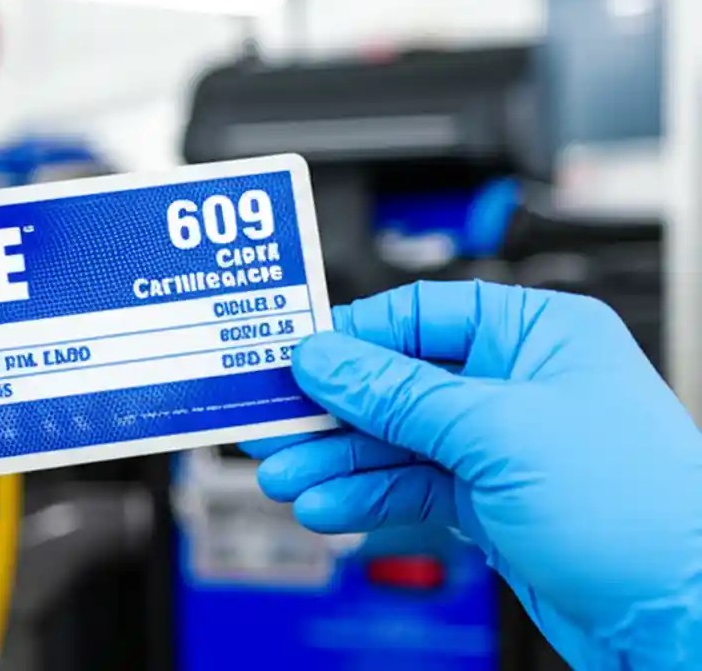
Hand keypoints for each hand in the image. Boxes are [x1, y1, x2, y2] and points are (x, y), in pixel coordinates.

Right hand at [243, 281, 701, 668]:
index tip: (291, 358)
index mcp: (537, 333)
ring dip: (337, 461)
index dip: (349, 336)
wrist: (685, 617)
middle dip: (331, 409)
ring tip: (287, 476)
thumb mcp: (499, 432)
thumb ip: (398, 394)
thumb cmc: (642, 510)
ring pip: (394, 441)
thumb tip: (325, 358)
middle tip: (270, 425)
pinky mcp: (490, 503)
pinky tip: (328, 507)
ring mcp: (501, 446)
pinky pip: (409, 488)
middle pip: (396, 381)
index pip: (418, 314)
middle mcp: (516, 382)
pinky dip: (366, 499)